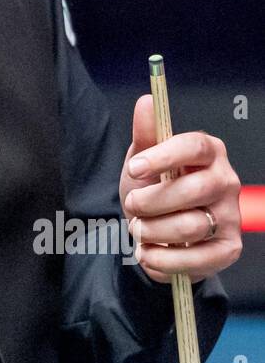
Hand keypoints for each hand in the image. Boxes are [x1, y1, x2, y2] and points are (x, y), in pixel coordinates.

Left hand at [120, 94, 242, 283]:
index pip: (195, 146)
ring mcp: (231, 217)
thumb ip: (145, 134)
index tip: (134, 168)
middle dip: (150, 202)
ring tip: (139, 229)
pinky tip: (148, 253)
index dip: (164, 156)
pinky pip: (196, 260)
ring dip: (151, 232)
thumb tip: (146, 101)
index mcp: (209, 152)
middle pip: (191, 191)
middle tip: (132, 207)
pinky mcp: (228, 249)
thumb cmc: (153, 188)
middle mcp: (226, 182)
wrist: (156, 230)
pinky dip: (162, 260)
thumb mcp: (142, 160)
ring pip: (189, 227)